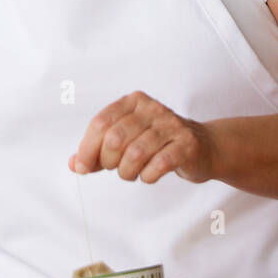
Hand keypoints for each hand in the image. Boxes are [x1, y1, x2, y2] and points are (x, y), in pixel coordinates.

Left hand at [69, 90, 214, 184]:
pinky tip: (149, 174)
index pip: (100, 122)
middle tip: (114, 168)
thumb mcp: (126, 140)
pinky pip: (159, 164)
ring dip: (127, 172)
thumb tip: (74, 164)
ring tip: (132, 173)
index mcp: (133, 101)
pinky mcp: (186, 144)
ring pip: (135, 154)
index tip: (82, 166)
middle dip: (108, 161)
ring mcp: (171, 125)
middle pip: (115, 138)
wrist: (204, 146)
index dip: (86, 148)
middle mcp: (152, 108)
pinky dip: (148, 176)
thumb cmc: (158, 143)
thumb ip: (98, 150)